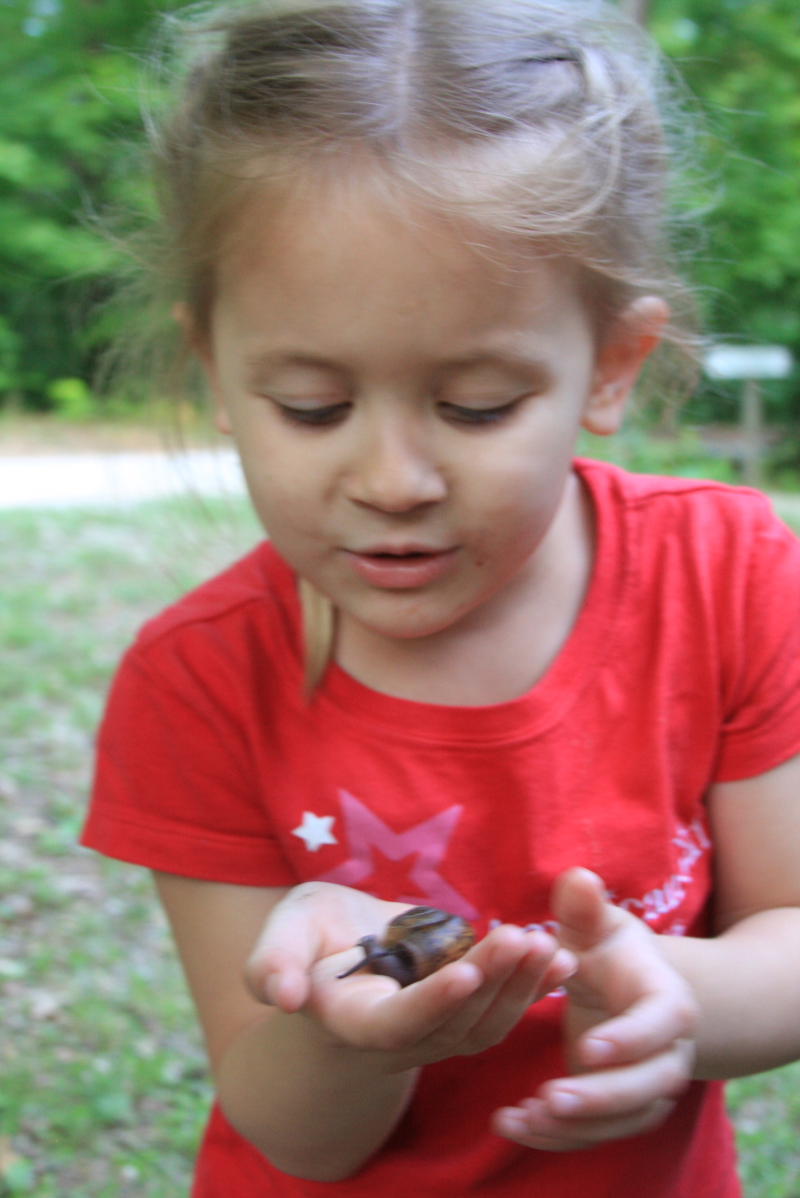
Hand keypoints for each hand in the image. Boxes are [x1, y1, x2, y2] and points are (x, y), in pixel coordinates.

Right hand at [245, 882, 576, 1072]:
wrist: (332, 960)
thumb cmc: (305, 944)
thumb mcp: (281, 939)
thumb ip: (271, 965)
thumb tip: (284, 995)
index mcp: (353, 1022)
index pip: (398, 1023)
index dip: (432, 1002)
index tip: (464, 970)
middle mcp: (400, 1039)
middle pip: (454, 1024)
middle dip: (490, 982)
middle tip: (521, 937)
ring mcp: (436, 1034)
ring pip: (487, 1024)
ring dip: (520, 987)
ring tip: (547, 944)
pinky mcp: (463, 1017)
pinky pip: (503, 1012)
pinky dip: (533, 988)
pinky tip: (561, 956)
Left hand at [493, 868, 697, 1150]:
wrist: (628, 989)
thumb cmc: (609, 949)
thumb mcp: (596, 925)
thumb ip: (584, 908)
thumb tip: (578, 877)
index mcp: (668, 1002)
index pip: (661, 1025)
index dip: (630, 1039)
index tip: (588, 1047)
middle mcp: (670, 1053)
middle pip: (649, 1087)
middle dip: (602, 1097)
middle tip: (551, 1098)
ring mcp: (650, 1089)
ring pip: (624, 1121)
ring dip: (577, 1127)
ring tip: (524, 1116)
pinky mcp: (624, 1113)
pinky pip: (598, 1134)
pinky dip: (559, 1137)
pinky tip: (514, 1125)